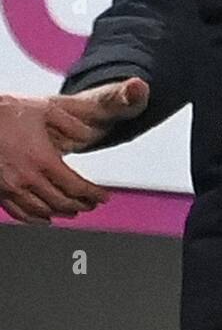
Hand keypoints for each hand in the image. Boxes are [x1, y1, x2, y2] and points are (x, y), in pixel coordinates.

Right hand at [0, 76, 148, 224]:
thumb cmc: (7, 112)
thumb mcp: (46, 110)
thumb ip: (72, 124)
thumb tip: (90, 135)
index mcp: (43, 159)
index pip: (75, 186)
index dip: (92, 194)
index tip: (103, 197)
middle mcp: (27, 178)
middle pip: (61, 202)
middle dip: (80, 205)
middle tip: (91, 205)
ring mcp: (10, 187)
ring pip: (41, 211)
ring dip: (60, 214)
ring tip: (72, 212)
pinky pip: (18, 212)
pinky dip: (34, 219)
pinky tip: (43, 218)